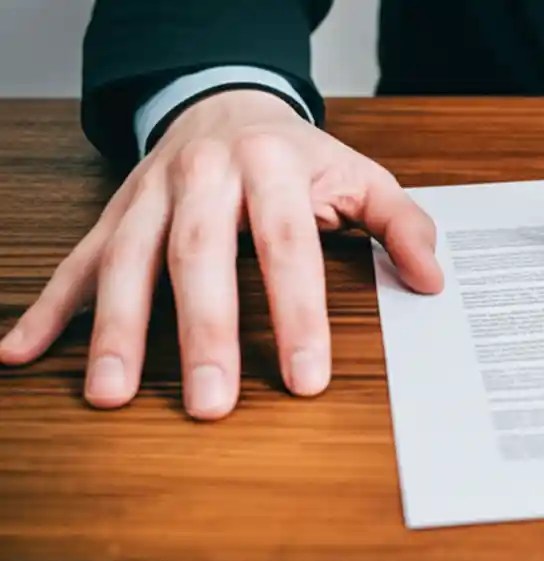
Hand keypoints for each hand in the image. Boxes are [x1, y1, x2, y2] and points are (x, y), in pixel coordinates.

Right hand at [0, 90, 442, 418]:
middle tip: (209, 403)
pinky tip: (20, 353)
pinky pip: (76, 262)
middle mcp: (203, 176)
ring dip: (116, 331)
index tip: (304, 380)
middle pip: (199, 257)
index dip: (296, 315)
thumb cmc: (303, 159)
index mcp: (272, 164)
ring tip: (111, 395)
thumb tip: (431, 279)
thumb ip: (401, 225)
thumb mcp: (364, 178)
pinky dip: (48, 310)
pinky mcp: (115, 215)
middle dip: (203, 332)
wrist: (227, 103)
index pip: (287, 247)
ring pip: (127, 262)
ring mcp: (151, 195)